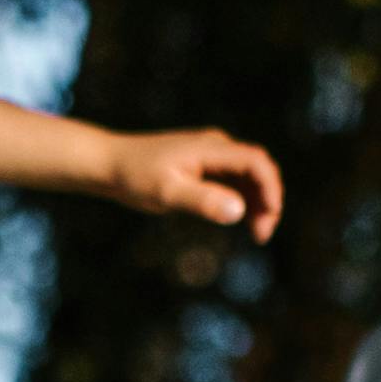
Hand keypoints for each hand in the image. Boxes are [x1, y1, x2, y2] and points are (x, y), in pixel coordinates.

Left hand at [110, 128, 285, 238]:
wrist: (109, 164)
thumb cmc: (135, 177)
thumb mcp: (167, 192)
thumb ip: (203, 200)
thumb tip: (239, 212)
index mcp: (211, 148)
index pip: (256, 162)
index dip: (270, 189)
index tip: (269, 218)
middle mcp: (216, 147)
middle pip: (258, 169)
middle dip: (268, 200)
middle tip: (262, 234)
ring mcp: (211, 156)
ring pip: (248, 177)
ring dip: (258, 202)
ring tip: (256, 234)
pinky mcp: (204, 166)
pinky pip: (234, 181)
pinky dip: (243, 200)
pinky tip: (240, 221)